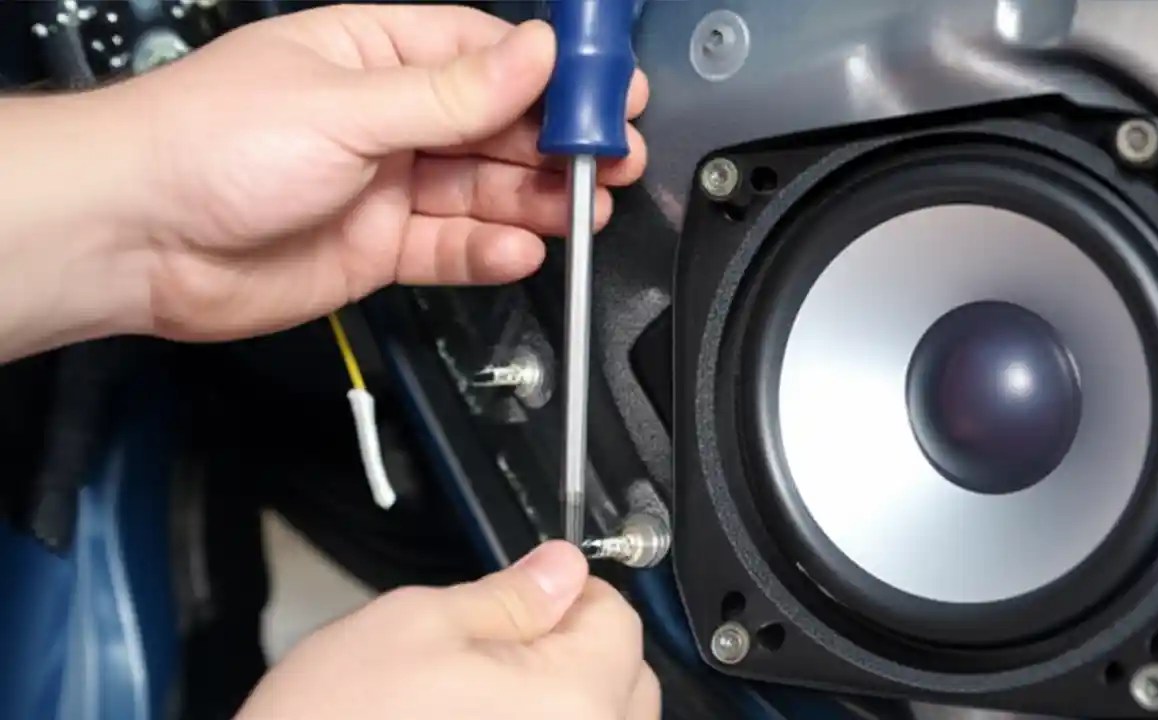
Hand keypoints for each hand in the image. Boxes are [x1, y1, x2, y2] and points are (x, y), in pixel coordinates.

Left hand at [103, 5, 647, 340]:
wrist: (134, 240)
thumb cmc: (206, 145)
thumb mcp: (344, 107)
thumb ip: (448, 94)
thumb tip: (532, 55)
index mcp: (377, 55)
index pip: (486, 53)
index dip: (553, 72)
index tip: (608, 90)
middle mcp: (388, 119)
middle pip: (496, 126)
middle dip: (557, 143)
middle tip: (612, 160)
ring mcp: (385, 186)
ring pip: (481, 190)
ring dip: (535, 200)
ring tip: (585, 208)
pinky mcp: (377, 249)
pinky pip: (450, 249)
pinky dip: (488, 252)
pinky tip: (519, 250)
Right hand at [236, 541, 658, 719]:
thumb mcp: (417, 625)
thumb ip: (508, 596)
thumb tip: (562, 569)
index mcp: (571, 700)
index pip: (618, 620)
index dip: (571, 592)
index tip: (534, 592)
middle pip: (626, 681)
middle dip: (579, 649)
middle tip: (504, 642)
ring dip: (566, 701)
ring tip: (485, 697)